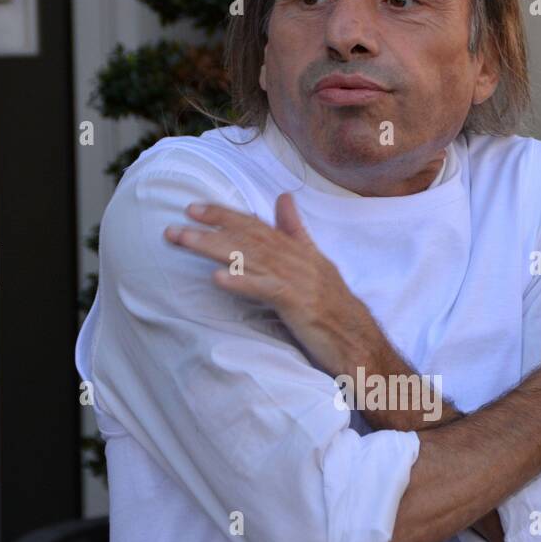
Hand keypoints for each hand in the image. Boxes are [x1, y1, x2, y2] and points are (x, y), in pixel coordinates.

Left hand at [164, 193, 373, 377]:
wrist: (360, 343)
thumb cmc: (335, 309)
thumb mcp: (315, 264)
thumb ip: (296, 232)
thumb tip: (284, 198)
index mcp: (299, 251)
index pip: (257, 226)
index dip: (225, 215)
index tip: (194, 208)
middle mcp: (298, 260)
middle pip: (249, 237)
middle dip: (212, 225)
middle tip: (181, 217)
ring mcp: (299, 281)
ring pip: (251, 258)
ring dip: (214, 248)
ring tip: (185, 240)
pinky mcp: (300, 305)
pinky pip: (267, 290)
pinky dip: (242, 283)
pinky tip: (217, 279)